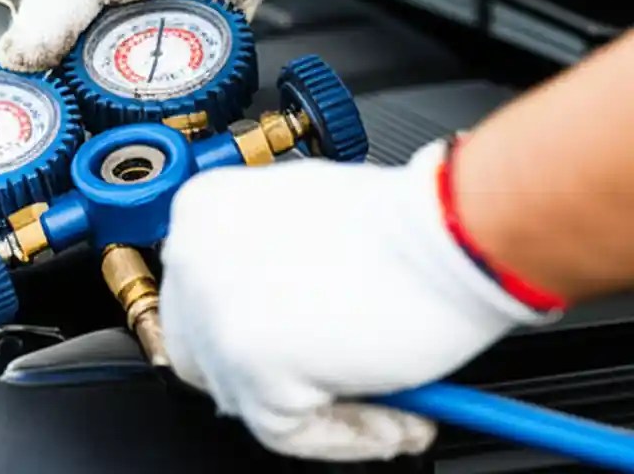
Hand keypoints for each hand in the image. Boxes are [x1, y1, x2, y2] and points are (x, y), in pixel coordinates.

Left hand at [159, 141, 544, 460]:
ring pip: (244, 396)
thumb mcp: (310, 226)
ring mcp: (215, 311)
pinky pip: (285, 430)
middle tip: (332, 385)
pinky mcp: (250, 362)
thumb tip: (276, 317)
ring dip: (319, 408)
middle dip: (266, 378)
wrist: (454, 231)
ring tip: (390, 401)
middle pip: (204, 350)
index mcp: (203, 212)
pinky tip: (397, 418)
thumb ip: (273, 264)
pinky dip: (345, 435)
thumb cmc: (406, 224)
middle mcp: (193, 256)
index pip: (194, 295)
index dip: (247, 330)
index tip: (294, 348)